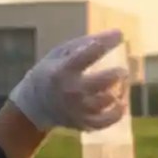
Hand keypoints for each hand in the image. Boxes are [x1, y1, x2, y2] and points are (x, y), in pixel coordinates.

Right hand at [7, 29, 129, 131]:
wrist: (34, 105)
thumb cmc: (52, 71)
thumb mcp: (60, 53)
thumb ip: (85, 43)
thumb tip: (118, 34)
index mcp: (62, 70)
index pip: (88, 53)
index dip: (106, 42)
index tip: (119, 35)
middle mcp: (70, 91)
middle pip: (104, 81)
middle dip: (118, 74)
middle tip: (122, 71)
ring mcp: (77, 110)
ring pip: (108, 100)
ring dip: (120, 90)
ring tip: (121, 84)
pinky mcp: (83, 123)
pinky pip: (107, 120)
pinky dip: (118, 112)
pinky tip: (121, 103)